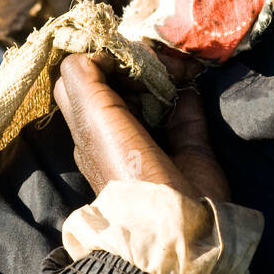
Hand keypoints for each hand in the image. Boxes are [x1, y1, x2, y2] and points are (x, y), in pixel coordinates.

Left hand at [52, 51, 229, 203]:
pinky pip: (187, 102)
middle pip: (122, 78)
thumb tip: (99, 52)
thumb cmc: (125, 166)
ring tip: (174, 67)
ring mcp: (156, 135)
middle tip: (152, 58)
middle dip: (137, 60)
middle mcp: (120, 128)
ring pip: (155, 86)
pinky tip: (189, 78)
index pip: (86, 77)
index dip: (102, 58)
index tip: (123, 55)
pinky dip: (188, 87)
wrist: (173, 221)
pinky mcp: (189, 143)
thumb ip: (84, 79)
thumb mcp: (93, 118)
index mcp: (91, 126)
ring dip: (164, 69)